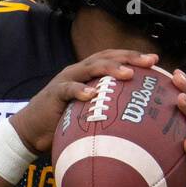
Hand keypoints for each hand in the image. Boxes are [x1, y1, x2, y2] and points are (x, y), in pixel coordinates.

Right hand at [8, 50, 156, 153]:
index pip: (112, 58)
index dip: (132, 56)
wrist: (30, 130)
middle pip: (105, 58)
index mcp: (88, 73)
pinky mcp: (54, 94)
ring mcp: (66, 81)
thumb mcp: (89, 111)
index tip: (155, 60)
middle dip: (129, 58)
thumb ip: (107, 107)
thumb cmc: (64, 121)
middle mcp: (78, 72)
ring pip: (89, 68)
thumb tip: (137, 117)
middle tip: (150, 61)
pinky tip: (92, 94)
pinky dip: (80, 90)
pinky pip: (68, 90)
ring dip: (110, 69)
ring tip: (128, 74)